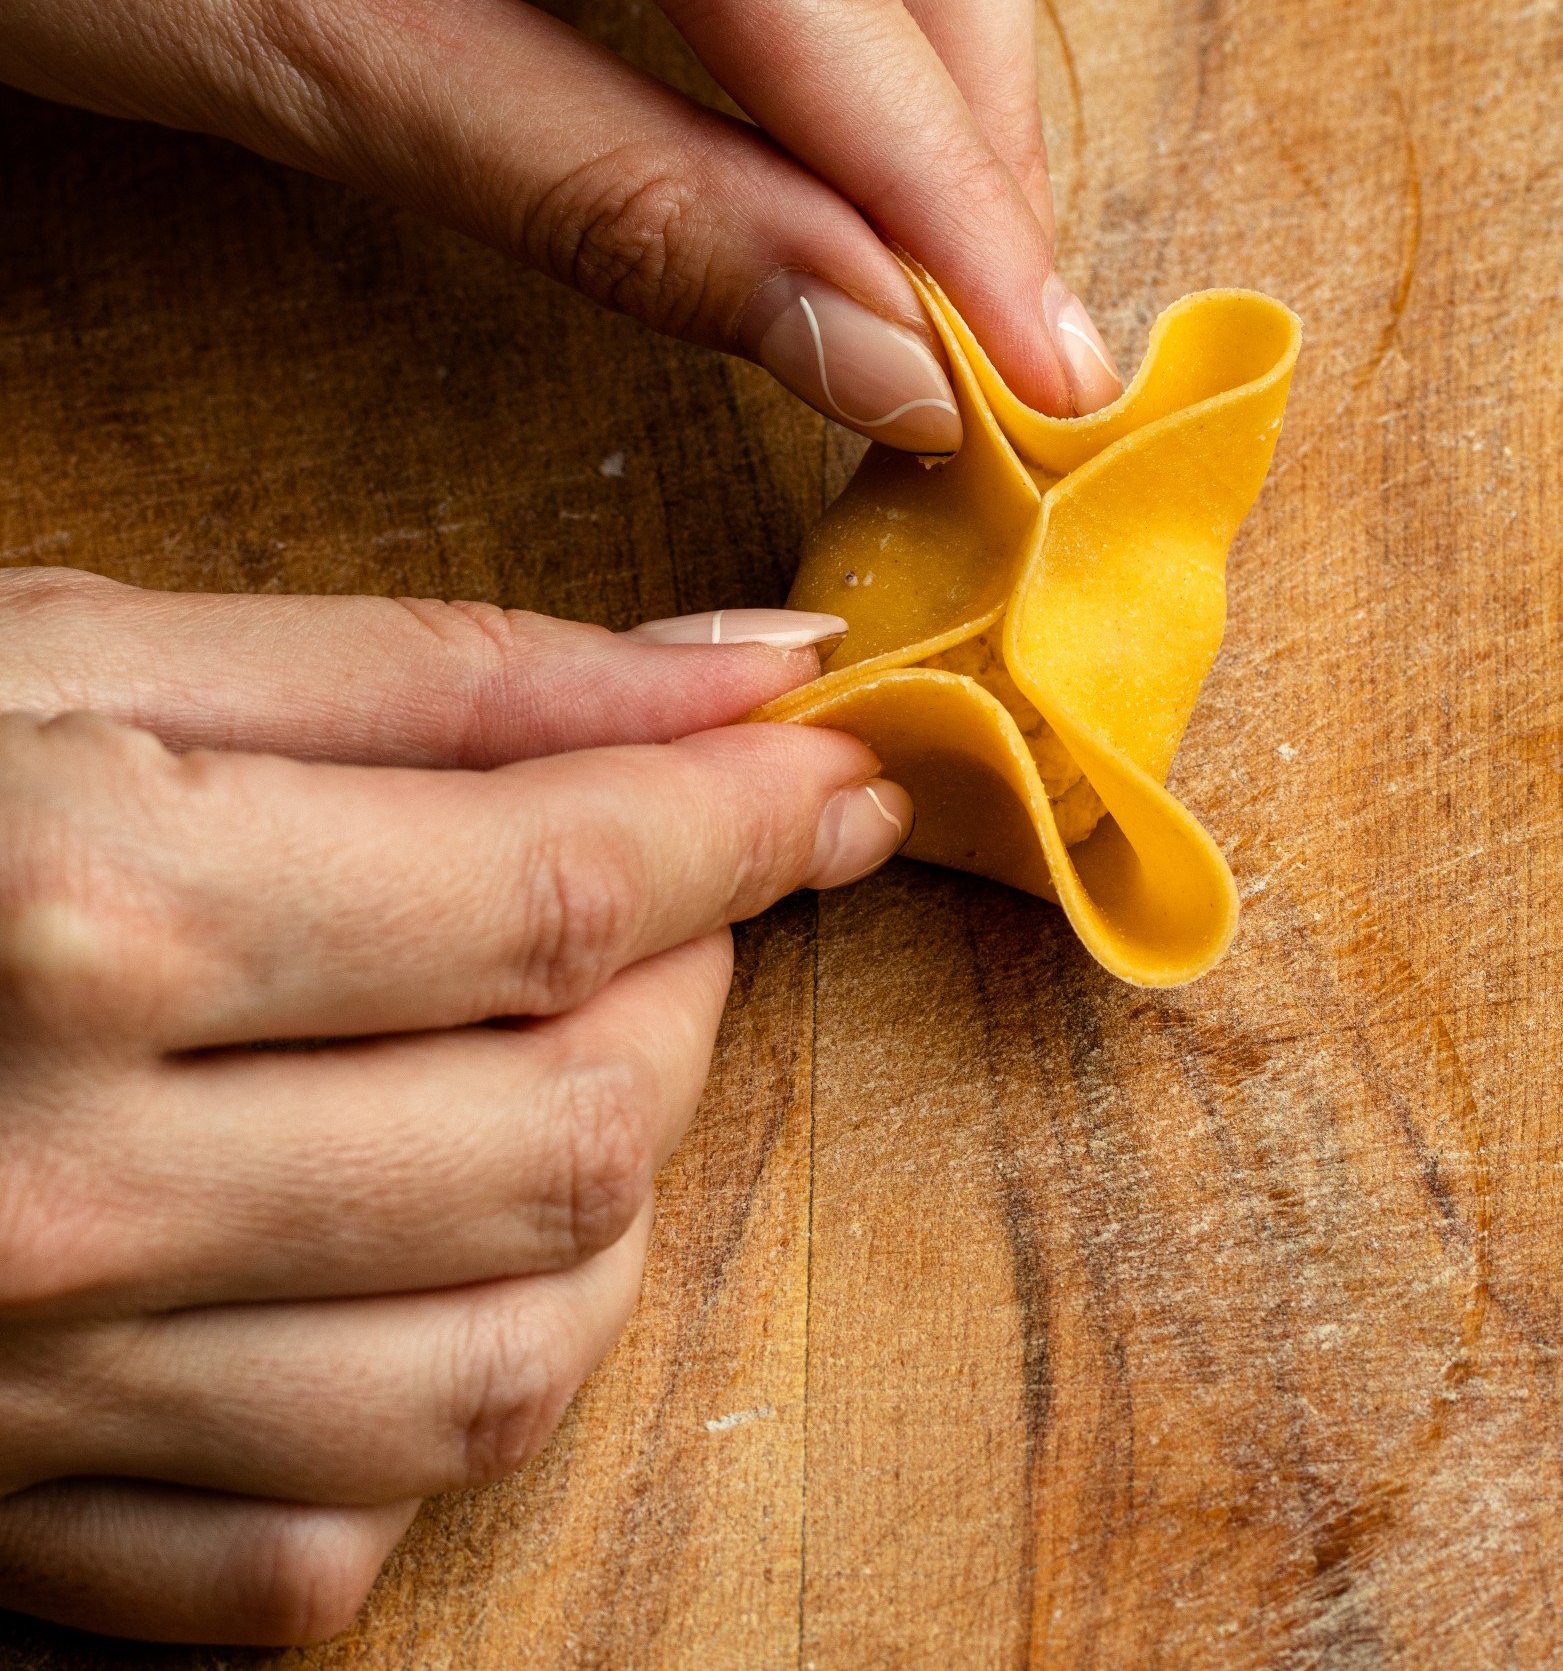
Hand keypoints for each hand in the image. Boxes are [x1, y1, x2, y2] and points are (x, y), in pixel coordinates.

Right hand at [0, 567, 907, 1644]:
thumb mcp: (69, 655)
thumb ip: (429, 675)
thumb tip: (733, 678)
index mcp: (89, 919)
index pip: (563, 888)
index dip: (748, 820)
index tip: (839, 765)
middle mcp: (69, 1191)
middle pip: (575, 1137)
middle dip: (695, 992)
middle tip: (680, 887)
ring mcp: (35, 1403)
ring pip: (501, 1363)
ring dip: (602, 1189)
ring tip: (560, 1045)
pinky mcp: (0, 1543)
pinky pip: (325, 1545)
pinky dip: (429, 1395)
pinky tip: (389, 1243)